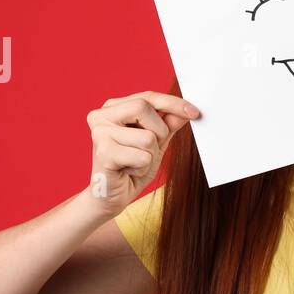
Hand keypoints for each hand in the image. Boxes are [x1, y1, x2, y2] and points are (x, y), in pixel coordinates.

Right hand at [85, 90, 197, 216]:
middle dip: (158, 131)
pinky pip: (142, 156)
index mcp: (112, 108)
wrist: (112, 196)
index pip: (147, 96)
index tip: (194, 112)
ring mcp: (99, 133)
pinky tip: (128, 171)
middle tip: (150, 149)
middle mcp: (100, 116)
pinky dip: (142, 167)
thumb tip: (186, 110)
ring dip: (150, 155)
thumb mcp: (156, 142)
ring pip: (147, 136)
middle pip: (143, 107)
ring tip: (135, 163)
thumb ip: (168, 124)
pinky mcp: (104, 153)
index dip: (172, 103)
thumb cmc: (132, 167)